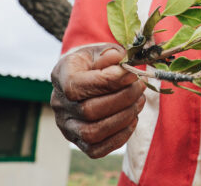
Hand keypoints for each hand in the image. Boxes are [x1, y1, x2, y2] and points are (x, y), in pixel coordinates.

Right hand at [50, 43, 144, 157]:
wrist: (86, 77)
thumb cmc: (96, 62)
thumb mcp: (101, 50)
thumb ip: (111, 54)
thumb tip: (119, 59)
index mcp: (61, 77)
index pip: (77, 86)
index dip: (108, 81)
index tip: (131, 73)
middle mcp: (60, 104)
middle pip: (88, 111)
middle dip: (122, 99)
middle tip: (140, 86)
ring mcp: (67, 126)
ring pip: (92, 133)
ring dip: (123, 117)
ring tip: (139, 101)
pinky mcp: (79, 142)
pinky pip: (97, 149)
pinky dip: (119, 137)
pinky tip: (132, 119)